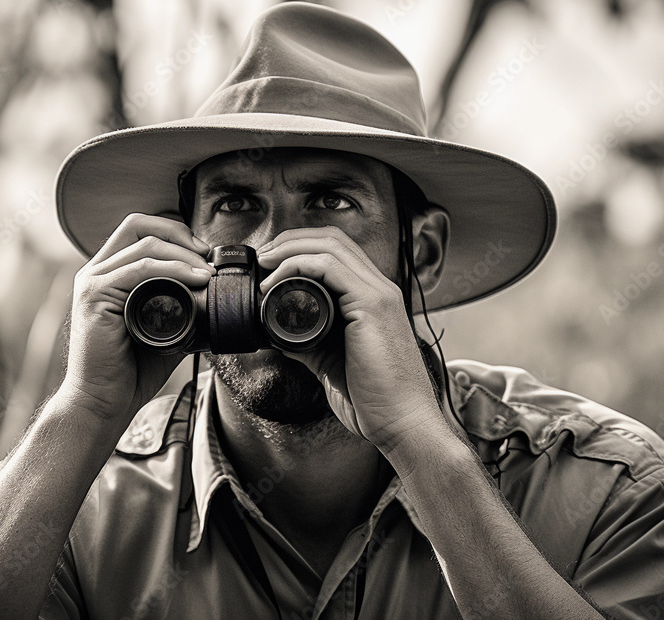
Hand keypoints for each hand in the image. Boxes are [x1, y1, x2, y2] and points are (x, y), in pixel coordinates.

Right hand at [63, 213, 213, 422]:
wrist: (104, 402)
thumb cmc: (129, 371)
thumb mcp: (164, 330)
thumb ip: (180, 307)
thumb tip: (213, 296)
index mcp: (109, 274)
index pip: (140, 230)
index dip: (175, 233)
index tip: (205, 255)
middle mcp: (97, 271)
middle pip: (138, 224)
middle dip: (179, 233)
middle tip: (208, 256)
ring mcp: (93, 281)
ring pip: (144, 243)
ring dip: (183, 253)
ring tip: (208, 273)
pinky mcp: (95, 295)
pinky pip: (139, 268)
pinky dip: (172, 269)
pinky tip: (194, 279)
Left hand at [256, 226, 446, 454]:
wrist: (402, 425)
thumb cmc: (374, 401)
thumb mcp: (329, 363)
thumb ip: (308, 343)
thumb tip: (279, 334)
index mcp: (371, 299)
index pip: (336, 251)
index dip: (299, 248)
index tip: (267, 264)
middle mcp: (379, 289)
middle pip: (332, 238)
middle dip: (290, 240)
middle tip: (261, 256)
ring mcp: (379, 293)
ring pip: (331, 245)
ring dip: (290, 248)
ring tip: (264, 262)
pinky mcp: (373, 305)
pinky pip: (330, 267)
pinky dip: (297, 266)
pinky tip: (276, 282)